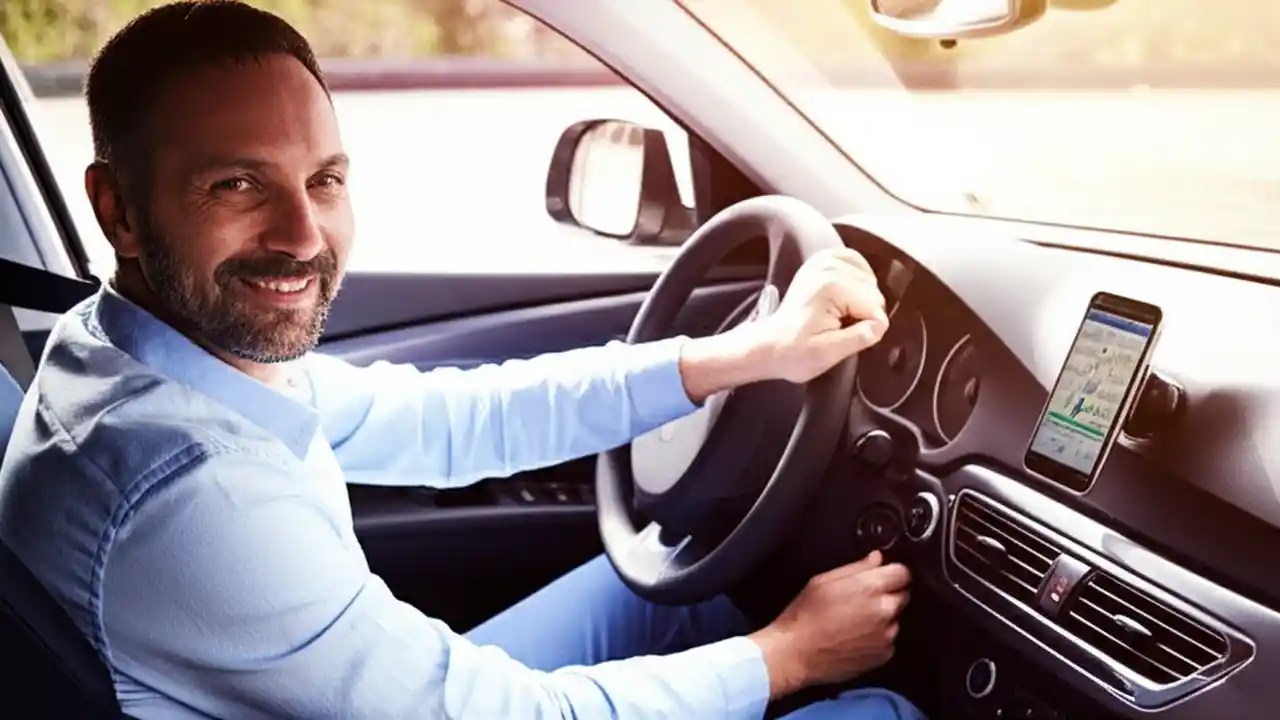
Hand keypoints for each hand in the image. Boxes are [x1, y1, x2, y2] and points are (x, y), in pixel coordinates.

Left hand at [679, 248, 888, 402]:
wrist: (771, 345)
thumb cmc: (795, 352)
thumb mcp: (828, 353)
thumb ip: (858, 338)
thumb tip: (880, 325)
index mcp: (831, 287)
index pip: (875, 309)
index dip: (868, 328)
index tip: (848, 337)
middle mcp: (828, 267)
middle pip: (874, 292)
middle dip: (865, 313)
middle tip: (841, 327)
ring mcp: (824, 261)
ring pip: (869, 279)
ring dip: (862, 297)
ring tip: (841, 313)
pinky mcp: (822, 260)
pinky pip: (855, 261)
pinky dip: (858, 276)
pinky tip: (850, 292)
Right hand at [749, 551, 910, 698]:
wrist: (795, 654)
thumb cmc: (805, 614)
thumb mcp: (823, 581)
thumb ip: (856, 568)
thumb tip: (877, 558)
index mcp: (871, 587)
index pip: (902, 572)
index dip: (891, 573)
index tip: (881, 577)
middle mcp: (885, 610)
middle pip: (902, 595)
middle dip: (888, 594)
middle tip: (862, 600)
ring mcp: (887, 635)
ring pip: (895, 619)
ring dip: (883, 617)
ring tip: (855, 622)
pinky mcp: (883, 655)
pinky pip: (888, 640)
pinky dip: (878, 638)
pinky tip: (856, 638)